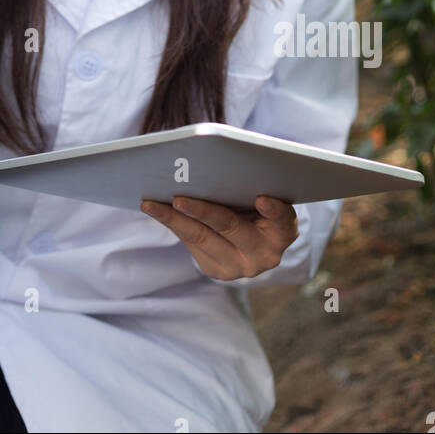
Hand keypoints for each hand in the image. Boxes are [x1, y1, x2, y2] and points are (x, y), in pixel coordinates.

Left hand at [140, 193, 298, 279]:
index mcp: (283, 232)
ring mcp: (240, 266)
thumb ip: (251, 186)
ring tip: (151, 204)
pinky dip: (172, 223)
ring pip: (202, 238)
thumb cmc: (257, 203)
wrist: (254, 239)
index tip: (261, 199)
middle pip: (231, 228)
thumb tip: (216, 163)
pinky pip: (191, 244)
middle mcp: (264, 254)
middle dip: (203, 212)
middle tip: (179, 199)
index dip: (274, 211)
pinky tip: (154, 208)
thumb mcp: (263, 198)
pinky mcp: (217, 270)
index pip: (282, 220)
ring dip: (174, 219)